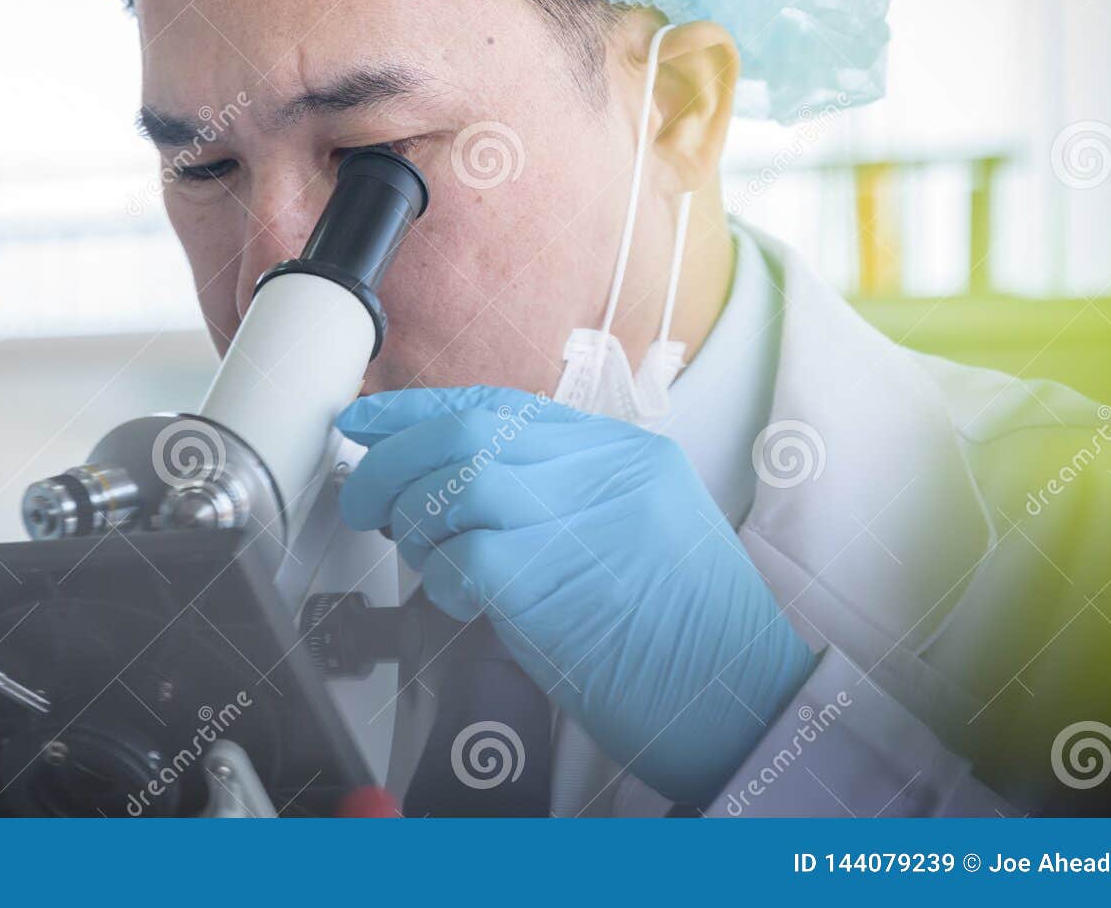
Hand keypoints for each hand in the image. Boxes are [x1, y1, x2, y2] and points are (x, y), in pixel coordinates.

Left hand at [335, 385, 814, 804]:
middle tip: (364, 499)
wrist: (746, 706)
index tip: (368, 421)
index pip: (500, 405)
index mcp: (625, 453)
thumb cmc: (686, 637)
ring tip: (421, 559)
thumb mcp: (638, 531)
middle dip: (393, 461)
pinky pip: (457, 559)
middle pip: (464, 432)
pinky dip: (440, 579)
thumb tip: (451, 487)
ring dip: (413, 522)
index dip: (419, 410)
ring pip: (452, 482)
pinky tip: (461, 603)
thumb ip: (561, 494)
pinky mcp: (546, 582)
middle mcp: (603, 470)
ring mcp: (577, 520)